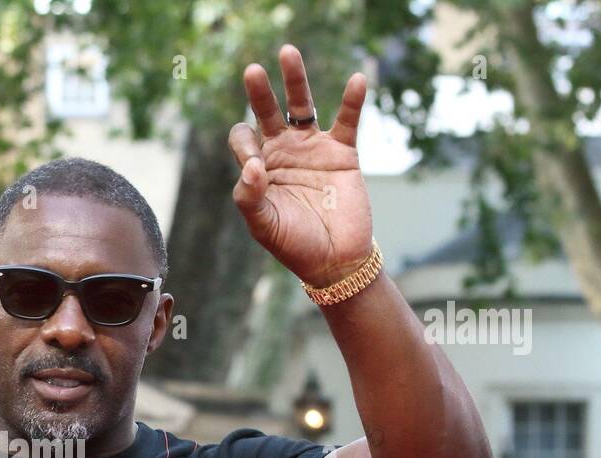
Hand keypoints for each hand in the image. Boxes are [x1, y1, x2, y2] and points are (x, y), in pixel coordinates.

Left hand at [227, 45, 372, 287]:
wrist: (335, 261)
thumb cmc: (294, 245)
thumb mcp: (263, 226)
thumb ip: (249, 197)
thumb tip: (252, 165)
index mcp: (259, 169)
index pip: (244, 139)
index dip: (244, 145)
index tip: (256, 166)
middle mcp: (283, 152)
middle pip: (267, 112)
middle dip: (259, 92)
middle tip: (251, 71)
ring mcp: (312, 149)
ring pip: (302, 106)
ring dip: (295, 80)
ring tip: (287, 52)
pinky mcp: (342, 153)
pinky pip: (347, 120)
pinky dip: (353, 100)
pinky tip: (357, 79)